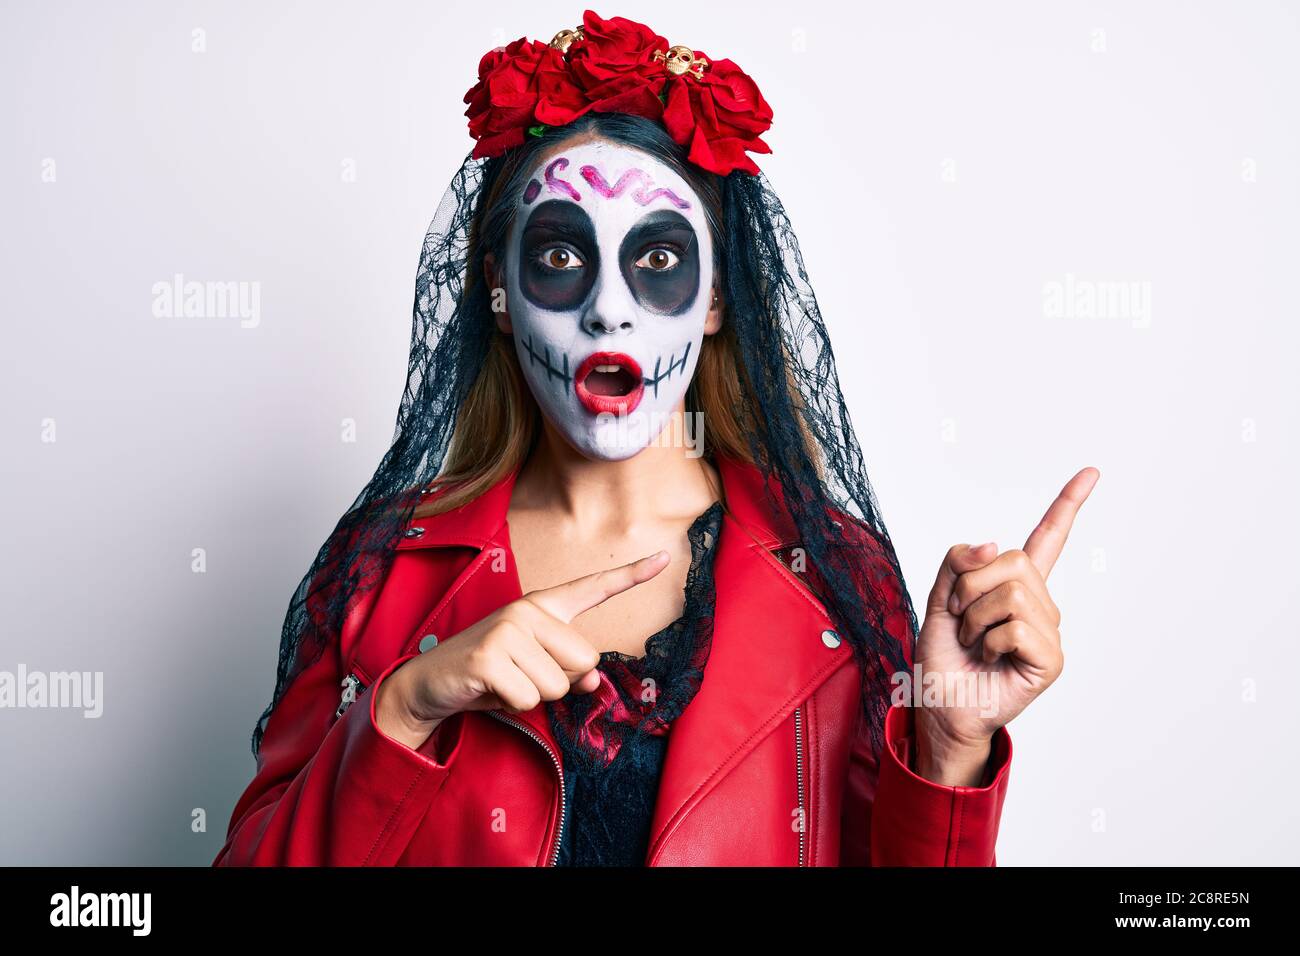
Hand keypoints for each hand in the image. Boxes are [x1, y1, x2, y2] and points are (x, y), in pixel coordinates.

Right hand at [374, 550, 670, 749]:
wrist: (430, 683)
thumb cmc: (490, 675)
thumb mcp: (536, 672)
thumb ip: (570, 671)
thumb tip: (593, 683)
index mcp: (543, 608)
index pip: (594, 588)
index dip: (632, 574)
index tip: (665, 556)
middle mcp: (527, 610)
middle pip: (584, 661)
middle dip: (557, 682)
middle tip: (520, 676)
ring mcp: (507, 629)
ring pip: (559, 685)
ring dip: (533, 696)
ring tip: (504, 682)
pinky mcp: (489, 656)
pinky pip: (530, 697)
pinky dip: (513, 705)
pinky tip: (491, 690)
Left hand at [910, 467, 1098, 784]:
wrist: (939, 704)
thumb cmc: (943, 657)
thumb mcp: (937, 598)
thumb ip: (958, 563)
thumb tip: (994, 544)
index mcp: (1015, 585)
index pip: (1048, 538)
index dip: (1069, 504)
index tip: (1092, 472)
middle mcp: (1039, 604)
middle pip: (1014, 561)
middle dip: (970, 586)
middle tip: (961, 619)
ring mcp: (1048, 631)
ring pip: (1012, 593)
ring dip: (975, 618)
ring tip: (975, 642)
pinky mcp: (1051, 659)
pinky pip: (1017, 627)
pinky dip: (990, 641)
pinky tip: (990, 659)